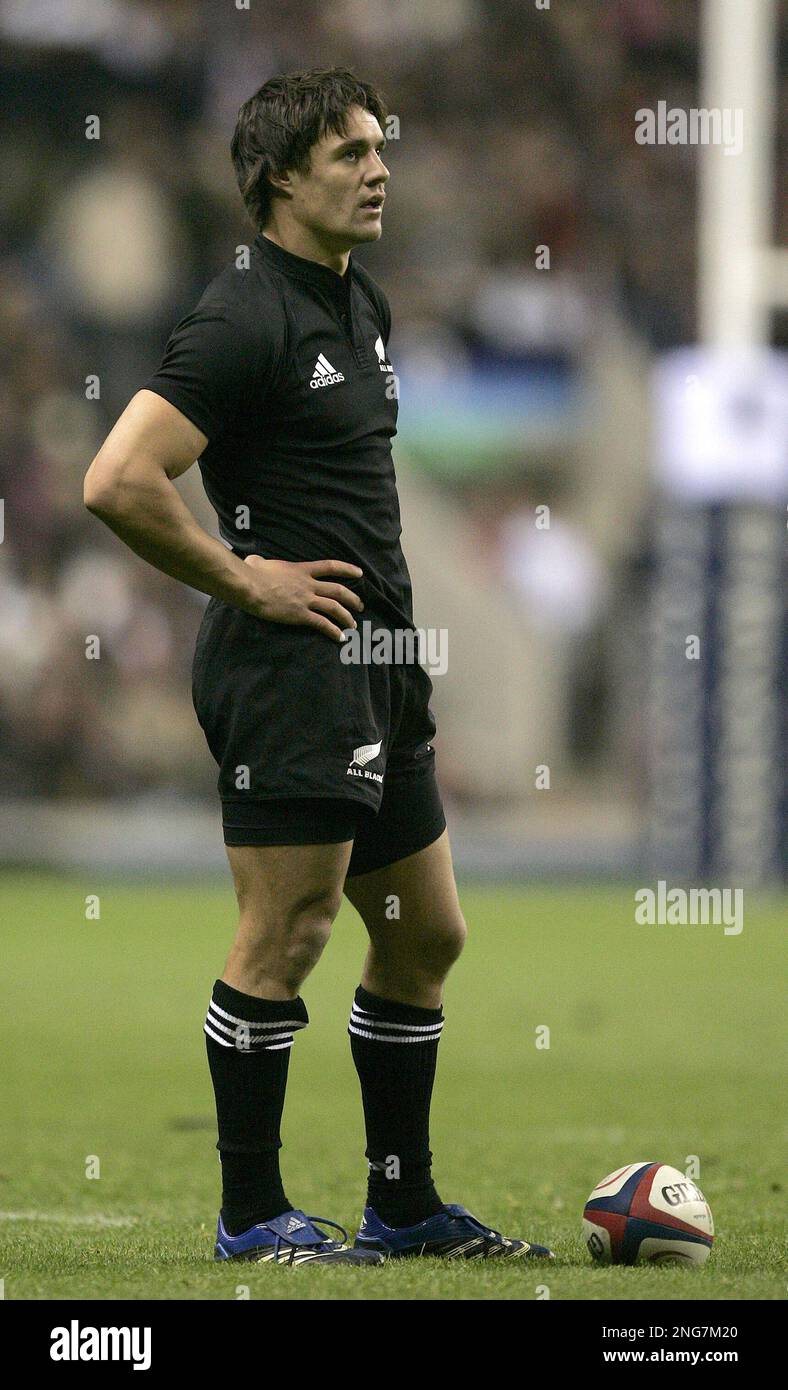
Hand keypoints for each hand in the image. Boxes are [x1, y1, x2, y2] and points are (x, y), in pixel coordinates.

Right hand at [242, 555, 364, 641]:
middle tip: (360, 606)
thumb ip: (261, 561)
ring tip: (353, 625)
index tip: (359, 573)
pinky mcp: (300, 615)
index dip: (347, 569)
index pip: (330, 566)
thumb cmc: (252, 573)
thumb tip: (254, 560)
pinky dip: (333, 631)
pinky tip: (340, 637)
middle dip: (352, 598)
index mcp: (302, 569)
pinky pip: (322, 623)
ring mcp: (306, 600)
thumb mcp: (259, 562)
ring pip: (334, 607)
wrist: (250, 587)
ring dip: (346, 616)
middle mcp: (308, 584)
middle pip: (338, 590)